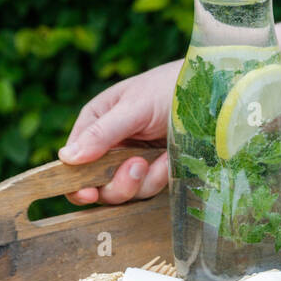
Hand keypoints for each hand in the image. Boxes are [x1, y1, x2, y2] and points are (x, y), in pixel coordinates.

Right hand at [58, 60, 179, 204]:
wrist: (214, 92)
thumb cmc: (170, 88)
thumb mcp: (134, 106)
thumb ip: (102, 133)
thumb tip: (66, 159)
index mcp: (96, 124)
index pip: (74, 161)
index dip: (77, 182)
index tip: (88, 193)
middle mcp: (110, 146)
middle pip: (98, 185)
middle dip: (119, 183)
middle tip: (138, 166)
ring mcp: (133, 161)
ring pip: (125, 192)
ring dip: (145, 180)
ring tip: (162, 158)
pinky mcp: (156, 172)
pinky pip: (149, 189)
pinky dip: (162, 177)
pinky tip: (172, 159)